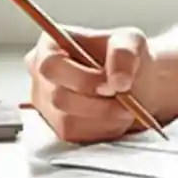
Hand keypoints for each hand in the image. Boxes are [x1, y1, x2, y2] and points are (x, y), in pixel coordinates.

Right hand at [25, 26, 160, 143]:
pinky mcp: (56, 127)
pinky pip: (75, 135)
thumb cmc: (127, 58)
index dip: (81, 79)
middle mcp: (41, 76)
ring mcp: (45, 104)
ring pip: (67, 121)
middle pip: (58, 98)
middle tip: (126, 101)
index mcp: (50, 46)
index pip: (51, 66)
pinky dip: (102, 130)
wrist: (136, 83)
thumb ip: (124, 53)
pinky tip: (115, 117)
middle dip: (98, 103)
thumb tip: (118, 81)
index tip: (113, 86)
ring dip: (104, 118)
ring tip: (125, 107)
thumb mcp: (132, 41)